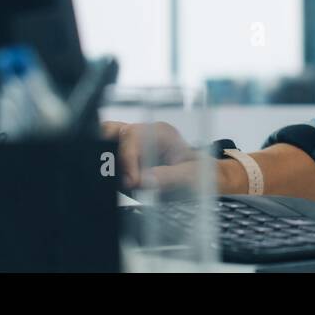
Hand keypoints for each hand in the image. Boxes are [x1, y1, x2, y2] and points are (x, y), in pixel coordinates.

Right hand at [100, 120, 221, 190]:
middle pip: (111, 130)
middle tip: (114, 177)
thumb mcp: (191, 176)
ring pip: (107, 142)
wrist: (207, 178)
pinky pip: (111, 157)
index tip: (131, 182)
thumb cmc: (202, 174)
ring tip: (126, 184)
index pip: (131, 137)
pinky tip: (123, 185)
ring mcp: (135, 144)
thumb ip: (168, 177)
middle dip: (108, 152)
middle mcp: (145, 133)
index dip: (127, 159)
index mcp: (160, 132)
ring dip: (110, 163)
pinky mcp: (130, 157)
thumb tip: (144, 181)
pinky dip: (112, 170)